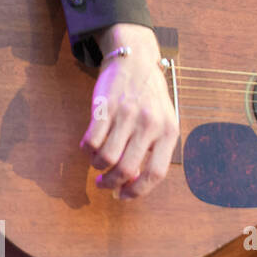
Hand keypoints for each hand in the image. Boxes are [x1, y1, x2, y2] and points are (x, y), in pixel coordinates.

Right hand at [80, 23, 178, 198]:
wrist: (136, 60)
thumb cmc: (150, 97)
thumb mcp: (162, 122)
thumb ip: (153, 149)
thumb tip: (132, 181)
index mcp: (169, 131)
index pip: (156, 173)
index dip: (137, 191)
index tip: (123, 195)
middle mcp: (150, 124)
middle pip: (126, 170)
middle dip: (111, 184)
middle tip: (104, 184)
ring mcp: (127, 115)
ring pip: (105, 158)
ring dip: (97, 167)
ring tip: (97, 163)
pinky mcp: (105, 107)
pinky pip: (90, 141)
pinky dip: (87, 150)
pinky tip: (90, 147)